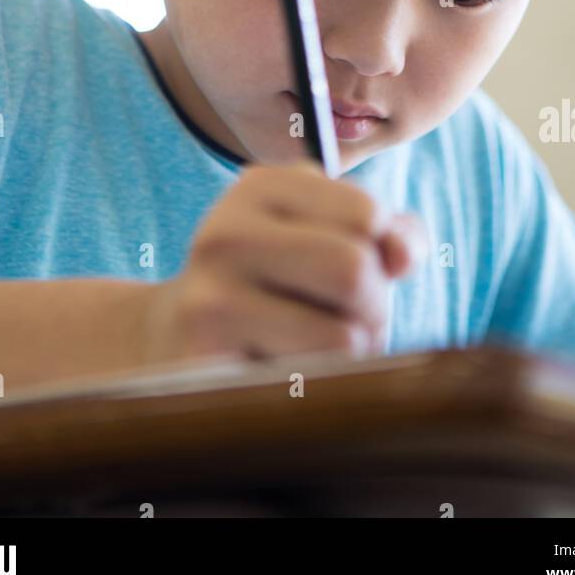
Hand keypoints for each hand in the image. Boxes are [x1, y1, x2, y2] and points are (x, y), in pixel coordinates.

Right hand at [153, 160, 428, 363]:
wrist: (171, 340)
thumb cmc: (278, 285)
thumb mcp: (329, 235)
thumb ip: (388, 232)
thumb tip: (403, 256)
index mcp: (261, 186)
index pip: (368, 214)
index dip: (381, 253)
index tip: (350, 267)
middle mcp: (226, 232)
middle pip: (354, 269)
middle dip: (373, 307)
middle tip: (346, 321)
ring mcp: (209, 299)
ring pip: (343, 337)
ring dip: (353, 357)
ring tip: (317, 349)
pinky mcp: (205, 365)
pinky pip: (309, 385)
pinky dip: (320, 388)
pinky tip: (285, 374)